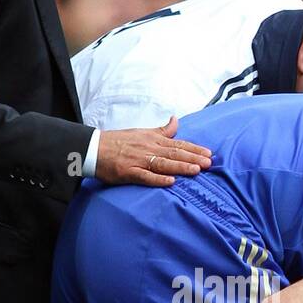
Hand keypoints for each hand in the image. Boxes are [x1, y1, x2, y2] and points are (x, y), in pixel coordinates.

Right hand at [95, 116, 211, 186]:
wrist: (94, 148)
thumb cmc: (119, 141)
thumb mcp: (142, 132)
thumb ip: (162, 130)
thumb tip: (176, 121)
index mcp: (152, 139)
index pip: (177, 144)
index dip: (194, 149)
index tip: (208, 154)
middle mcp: (148, 148)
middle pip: (174, 154)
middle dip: (192, 158)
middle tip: (208, 163)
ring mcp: (138, 160)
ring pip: (163, 164)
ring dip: (180, 167)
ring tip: (196, 171)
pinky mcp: (128, 172)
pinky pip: (145, 176)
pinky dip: (157, 179)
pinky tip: (170, 182)